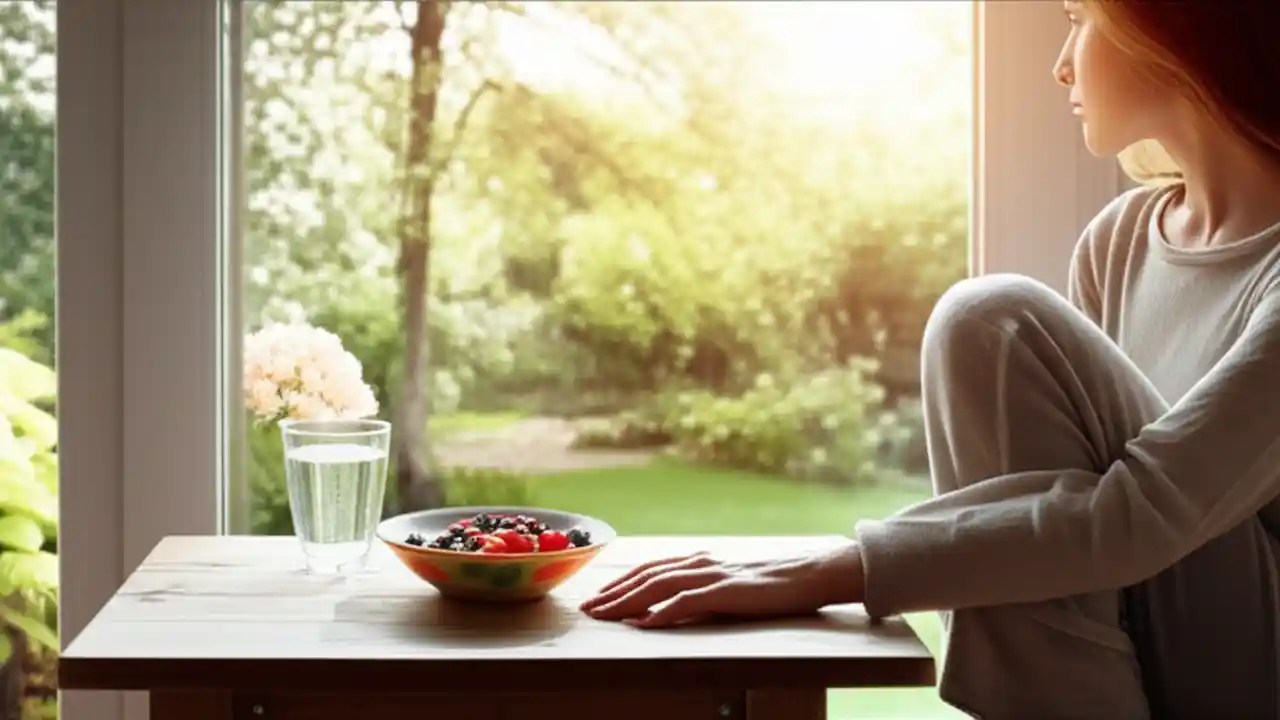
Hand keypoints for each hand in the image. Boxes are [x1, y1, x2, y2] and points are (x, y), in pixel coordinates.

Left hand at [579, 542, 865, 628]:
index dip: (619, 584)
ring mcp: (713, 576)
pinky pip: (688, 602)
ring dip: (626, 601)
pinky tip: (644, 623)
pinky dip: (662, 612)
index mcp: (699, 562)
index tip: (595, 599)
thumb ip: (701, 592)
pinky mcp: (727, 592)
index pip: (649, 571)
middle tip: (586, 610)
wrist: (810, 574)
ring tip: (603, 615)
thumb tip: (667, 608)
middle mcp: (700, 564)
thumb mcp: (729, 585)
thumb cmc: (772, 585)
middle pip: (645, 577)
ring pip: (658, 586)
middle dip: (613, 594)